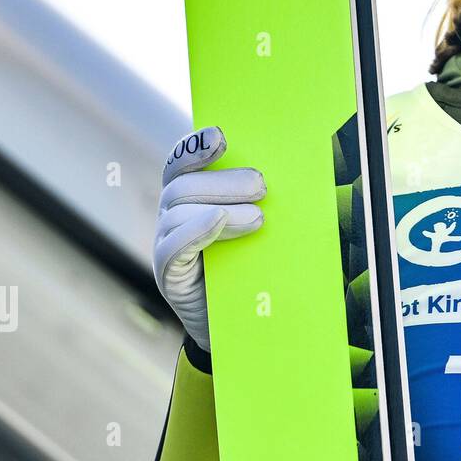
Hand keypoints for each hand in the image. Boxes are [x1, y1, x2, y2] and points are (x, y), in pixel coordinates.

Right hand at [153, 127, 264, 351]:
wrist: (247, 324)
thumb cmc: (257, 265)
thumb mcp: (261, 228)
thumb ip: (259, 201)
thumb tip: (293, 170)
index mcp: (192, 198)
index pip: (181, 163)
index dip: (194, 147)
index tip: (220, 136)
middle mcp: (172, 217)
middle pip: (183, 185)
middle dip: (223, 180)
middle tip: (262, 186)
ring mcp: (167, 245)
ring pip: (178, 211)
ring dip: (220, 206)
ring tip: (258, 218)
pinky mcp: (169, 275)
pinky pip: (173, 247)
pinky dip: (196, 230)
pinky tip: (218, 222)